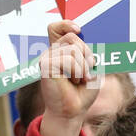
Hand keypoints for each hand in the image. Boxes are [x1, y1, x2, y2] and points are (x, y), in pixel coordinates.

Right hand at [38, 21, 100, 135]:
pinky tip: (74, 81)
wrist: (73, 111)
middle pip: (73, 38)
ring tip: (79, 80)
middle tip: (85, 73)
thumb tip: (81, 36)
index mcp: (61, 52)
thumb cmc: (82, 92)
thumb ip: (86, 52)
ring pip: (74, 50)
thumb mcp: (91, 69)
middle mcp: (51, 53)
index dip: (66, 24)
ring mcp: (47, 58)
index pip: (55, 28)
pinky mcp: (45, 66)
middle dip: (86, 55)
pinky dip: (78, 71)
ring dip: (83, 68)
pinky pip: (69, 60)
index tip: (78, 30)